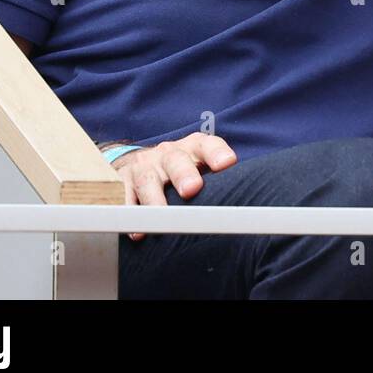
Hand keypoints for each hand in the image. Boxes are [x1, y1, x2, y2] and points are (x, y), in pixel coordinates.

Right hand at [110, 133, 237, 240]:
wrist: (138, 163)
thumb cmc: (181, 169)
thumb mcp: (200, 165)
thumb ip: (220, 178)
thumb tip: (251, 197)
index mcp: (192, 148)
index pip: (207, 145)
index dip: (217, 153)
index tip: (228, 163)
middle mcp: (168, 154)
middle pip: (176, 160)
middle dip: (184, 174)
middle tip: (192, 189)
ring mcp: (144, 167)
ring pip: (148, 181)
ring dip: (154, 199)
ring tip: (160, 217)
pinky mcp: (122, 182)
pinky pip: (122, 196)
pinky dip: (127, 211)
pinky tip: (134, 227)